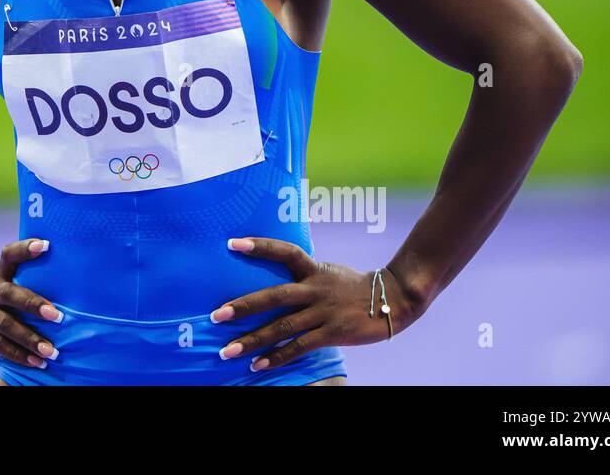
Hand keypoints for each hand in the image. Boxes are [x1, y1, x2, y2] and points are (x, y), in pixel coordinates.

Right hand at [0, 238, 63, 368]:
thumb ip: (24, 274)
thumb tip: (65, 277)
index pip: (10, 255)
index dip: (26, 248)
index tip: (45, 246)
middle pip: (11, 295)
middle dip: (34, 304)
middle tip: (58, 316)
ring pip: (7, 325)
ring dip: (30, 339)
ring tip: (51, 351)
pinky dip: (19, 355)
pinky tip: (36, 362)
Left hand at [210, 237, 423, 371]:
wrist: (394, 299)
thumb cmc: (354, 286)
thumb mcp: (327, 272)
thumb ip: (304, 275)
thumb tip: (275, 279)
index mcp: (313, 269)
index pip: (284, 251)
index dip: (259, 246)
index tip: (231, 244)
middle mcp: (315, 289)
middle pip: (274, 296)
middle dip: (242, 306)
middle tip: (215, 316)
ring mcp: (323, 312)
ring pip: (282, 327)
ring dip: (252, 340)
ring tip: (227, 351)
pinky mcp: (332, 333)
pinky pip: (299, 347)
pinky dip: (276, 357)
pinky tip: (257, 365)